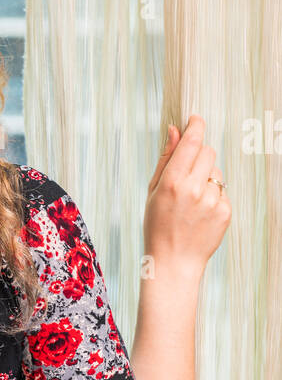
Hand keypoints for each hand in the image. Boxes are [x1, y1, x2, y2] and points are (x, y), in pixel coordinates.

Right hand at [143, 114, 231, 281]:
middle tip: (187, 170)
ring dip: (206, 177)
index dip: (196, 126)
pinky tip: (200, 212)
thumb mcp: (153, 190)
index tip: (196, 119)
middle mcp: (194, 189)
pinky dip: (213, 195)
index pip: (192, 142)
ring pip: (216, 171)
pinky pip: (222, 190)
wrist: (173, 261)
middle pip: (208, 151)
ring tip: (191, 199)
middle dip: (199, 154)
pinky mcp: (225, 211)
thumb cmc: (157, 225)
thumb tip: (174, 130)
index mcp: (172, 182)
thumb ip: (166, 158)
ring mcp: (212, 201)